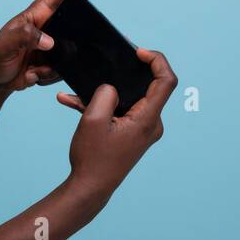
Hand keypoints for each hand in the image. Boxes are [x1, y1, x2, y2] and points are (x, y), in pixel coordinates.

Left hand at [0, 0, 90, 92]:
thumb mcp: (4, 44)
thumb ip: (24, 36)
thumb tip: (49, 41)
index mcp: (36, 14)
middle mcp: (48, 27)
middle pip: (74, 21)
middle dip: (74, 34)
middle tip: (53, 51)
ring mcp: (53, 45)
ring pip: (72, 49)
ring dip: (55, 63)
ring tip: (33, 67)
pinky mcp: (54, 62)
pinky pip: (64, 68)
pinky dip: (49, 75)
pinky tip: (32, 74)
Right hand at [61, 46, 176, 201]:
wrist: (90, 188)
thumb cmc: (92, 158)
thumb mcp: (93, 120)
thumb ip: (105, 94)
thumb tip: (111, 87)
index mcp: (147, 119)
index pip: (166, 81)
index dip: (156, 60)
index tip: (138, 52)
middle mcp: (151, 124)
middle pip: (148, 87)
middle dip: (125, 74)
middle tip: (107, 63)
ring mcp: (143, 130)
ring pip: (129, 100)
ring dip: (105, 93)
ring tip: (76, 93)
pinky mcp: (132, 134)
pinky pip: (120, 112)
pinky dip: (102, 107)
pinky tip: (73, 103)